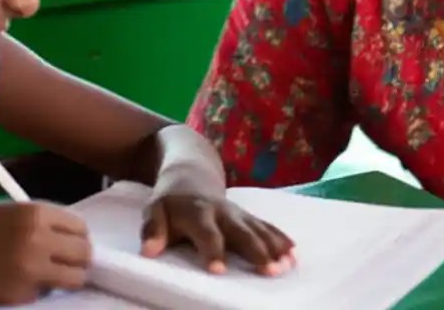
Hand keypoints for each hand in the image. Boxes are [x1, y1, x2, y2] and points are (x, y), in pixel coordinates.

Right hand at [0, 202, 91, 305]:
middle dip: (80, 259)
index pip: (80, 228)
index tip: (72, 244)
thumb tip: (67, 238)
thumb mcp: (10, 212)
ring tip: (54, 277)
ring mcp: (32, 270)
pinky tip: (19, 283)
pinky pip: (43, 294)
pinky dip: (37, 291)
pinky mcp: (21, 295)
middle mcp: (40, 241)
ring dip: (68, 278)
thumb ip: (40, 223)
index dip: (78, 238)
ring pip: (74, 279)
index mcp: (37, 214)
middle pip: (84, 254)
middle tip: (68, 264)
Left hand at [141, 191, 294, 276]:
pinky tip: (294, 252)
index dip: (212, 250)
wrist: (191, 173)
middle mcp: (223, 212)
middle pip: (242, 232)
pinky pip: (267, 226)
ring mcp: (239, 213)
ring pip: (259, 229)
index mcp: (198, 213)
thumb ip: (152, 230)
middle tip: (270, 270)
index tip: (219, 270)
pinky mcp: (248, 215)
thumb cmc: (171, 201)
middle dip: (256, 251)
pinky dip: (281, 238)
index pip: (206, 233)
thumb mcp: (155, 210)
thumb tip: (149, 250)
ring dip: (274, 247)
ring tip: (287, 265)